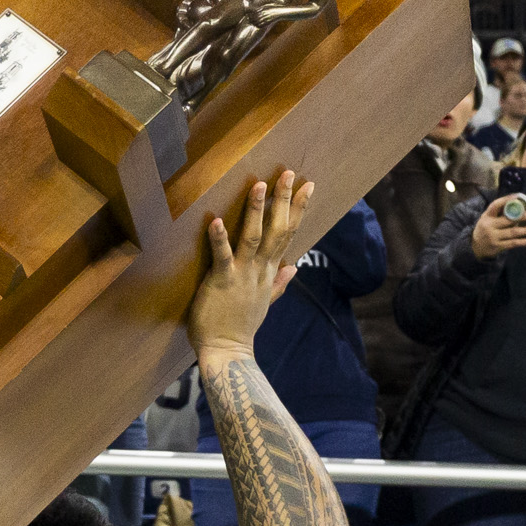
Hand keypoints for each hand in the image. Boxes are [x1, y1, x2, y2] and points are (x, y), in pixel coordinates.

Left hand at [186, 171, 311, 375]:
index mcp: (269, 272)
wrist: (229, 353)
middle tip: (289, 172)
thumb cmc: (241, 327)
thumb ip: (280, 282)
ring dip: (257, 211)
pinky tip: (216, 219)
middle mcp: (260, 270)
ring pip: (253, 237)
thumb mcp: (265, 301)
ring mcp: (243, 275)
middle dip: (284, 200)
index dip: (298, 209)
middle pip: (277, 230)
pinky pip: (222, 256)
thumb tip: (295, 266)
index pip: (289, 234)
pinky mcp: (222, 282)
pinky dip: (220, 238)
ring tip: (260, 185)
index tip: (308, 185)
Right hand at [471, 197, 525, 258]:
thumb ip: (499, 213)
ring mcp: (493, 237)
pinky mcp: (497, 247)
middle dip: (521, 217)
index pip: (495, 205)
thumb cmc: (486, 229)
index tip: (518, 196)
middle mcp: (489, 226)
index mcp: (487, 216)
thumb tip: (518, 204)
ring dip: (525, 231)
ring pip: (512, 232)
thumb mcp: (488, 219)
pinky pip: (511, 243)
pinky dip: (521, 242)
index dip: (506, 200)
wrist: (476, 247)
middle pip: (508, 220)